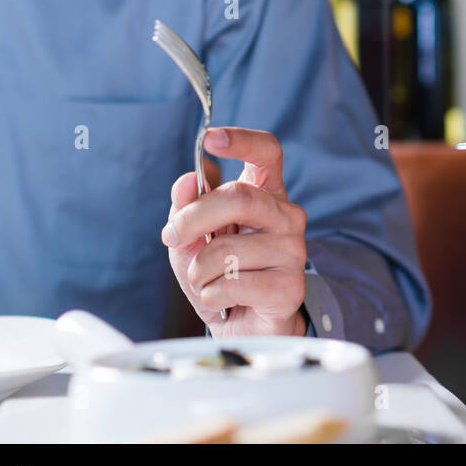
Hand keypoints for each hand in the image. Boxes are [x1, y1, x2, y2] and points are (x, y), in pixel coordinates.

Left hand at [164, 127, 308, 336]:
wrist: (245, 327)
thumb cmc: (221, 276)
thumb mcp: (192, 239)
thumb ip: (186, 209)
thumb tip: (187, 180)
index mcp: (265, 194)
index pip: (267, 152)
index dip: (241, 141)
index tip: (211, 138)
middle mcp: (286, 215)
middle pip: (238, 196)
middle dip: (192, 218)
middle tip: (172, 237)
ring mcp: (294, 250)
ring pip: (227, 249)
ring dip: (198, 270)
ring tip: (204, 281)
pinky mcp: (291, 287)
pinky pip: (233, 284)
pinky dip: (211, 295)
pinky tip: (218, 299)